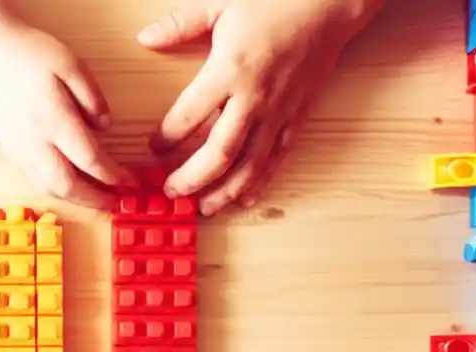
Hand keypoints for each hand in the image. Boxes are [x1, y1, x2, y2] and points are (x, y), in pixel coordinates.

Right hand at [0, 19, 132, 208]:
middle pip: (66, 185)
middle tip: (116, 203)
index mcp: (52, 117)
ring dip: (75, 200)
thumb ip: (92, 96)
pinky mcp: (9, 150)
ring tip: (97, 200)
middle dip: (94, 199)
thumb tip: (105, 128)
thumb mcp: (70, 63)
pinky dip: (56, 189)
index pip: (88, 158)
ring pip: (47, 188)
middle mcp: (33, 140)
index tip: (130, 183)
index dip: (113, 176)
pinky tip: (71, 185)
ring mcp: (18, 148)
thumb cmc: (30, 53)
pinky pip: (35, 179)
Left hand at [140, 0, 382, 214]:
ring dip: (225, 191)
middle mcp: (255, 97)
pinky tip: (245, 199)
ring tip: (204, 207)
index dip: (167, 137)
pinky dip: (261, 182)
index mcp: (229, 69)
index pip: (189, 115)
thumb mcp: (220, 3)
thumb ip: (180, 24)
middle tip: (171, 192)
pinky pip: (278, 157)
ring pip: (251, 164)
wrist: (330, 2)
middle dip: (192, 178)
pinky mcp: (298, 116)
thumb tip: (145, 38)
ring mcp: (279, 111)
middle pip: (220, 152)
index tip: (153, 147)